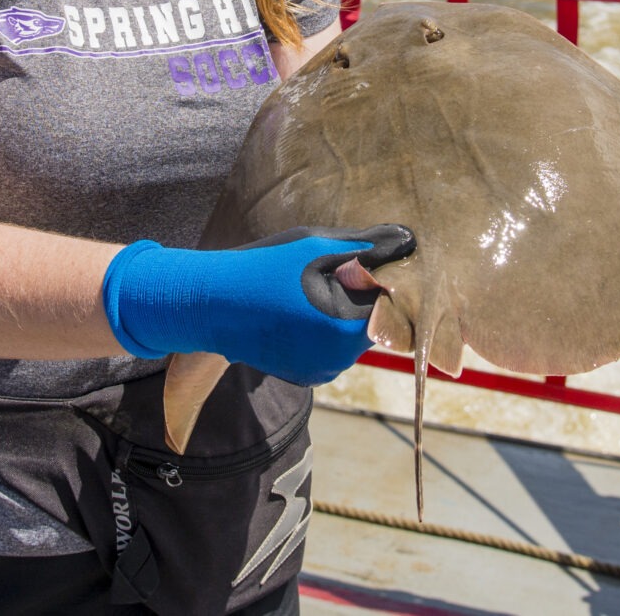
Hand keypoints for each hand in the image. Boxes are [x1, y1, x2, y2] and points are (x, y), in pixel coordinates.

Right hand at [102, 225, 415, 385]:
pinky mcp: (306, 377)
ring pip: (353, 336)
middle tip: (335, 269)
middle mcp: (339, 360)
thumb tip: (409, 242)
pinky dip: (326, 331)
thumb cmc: (263, 267)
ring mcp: (322, 372)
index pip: (392, 302)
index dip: (388, 278)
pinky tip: (298, 311)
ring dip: (345, 313)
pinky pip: (332, 350)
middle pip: (374, 322)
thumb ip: (367, 246)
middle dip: (365, 295)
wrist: (210, 305)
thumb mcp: (315, 245)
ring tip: (309, 289)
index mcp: (346, 328)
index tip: (373, 258)